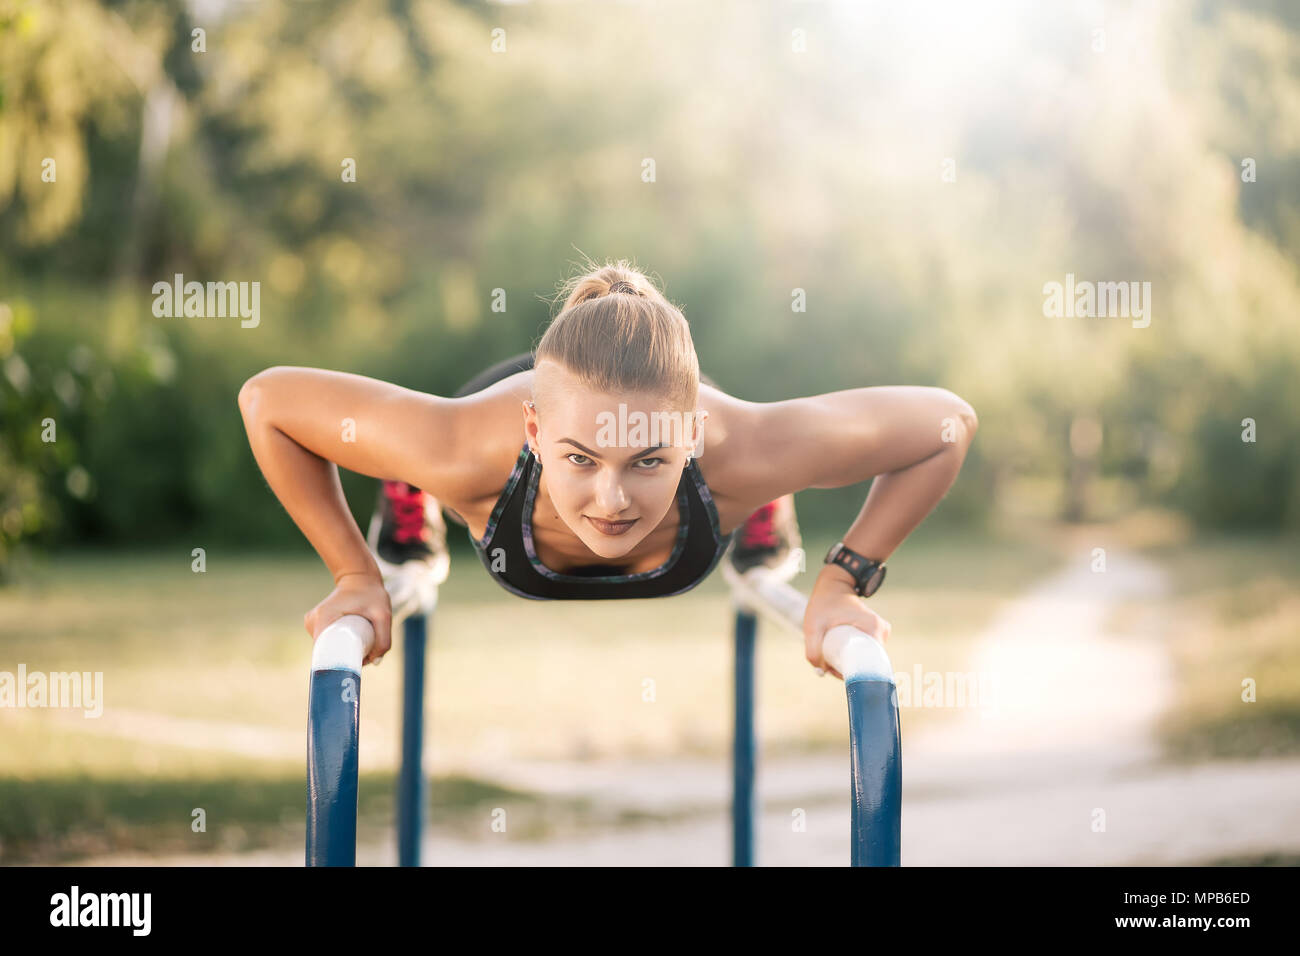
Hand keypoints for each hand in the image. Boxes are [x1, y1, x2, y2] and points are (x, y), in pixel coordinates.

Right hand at [303, 572, 392, 665]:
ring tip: (361, 648)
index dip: (335, 665)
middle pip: (326, 652)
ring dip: (342, 652)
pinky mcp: (316, 625)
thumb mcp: (383, 614)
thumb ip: (384, 639)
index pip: (323, 652)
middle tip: (364, 657)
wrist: (360, 578)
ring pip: (326, 648)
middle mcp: (313, 622)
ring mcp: (312, 624)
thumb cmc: (371, 594)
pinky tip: (352, 646)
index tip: (350, 671)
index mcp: (323, 618)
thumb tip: (374, 662)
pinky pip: (326, 642)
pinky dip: (338, 646)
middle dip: (343, 660)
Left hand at [802, 565, 891, 680]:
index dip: (851, 673)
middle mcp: (882, 631)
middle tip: (829, 666)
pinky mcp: (876, 632)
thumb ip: (812, 649)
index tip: (834, 671)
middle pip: (867, 661)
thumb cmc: (824, 603)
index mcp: (874, 629)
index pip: (869, 663)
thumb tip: (821, 672)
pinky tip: (840, 656)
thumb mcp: (813, 625)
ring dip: (850, 662)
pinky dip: (854, 655)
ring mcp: (881, 631)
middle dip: (848, 668)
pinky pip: (867, 650)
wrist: (833, 584)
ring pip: (866, 657)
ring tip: (832, 660)